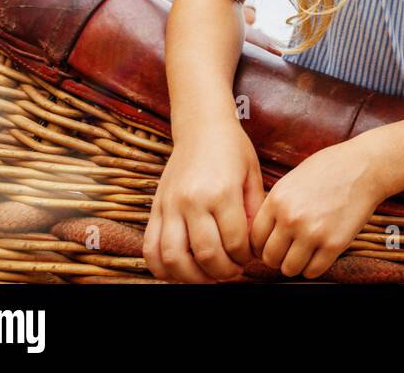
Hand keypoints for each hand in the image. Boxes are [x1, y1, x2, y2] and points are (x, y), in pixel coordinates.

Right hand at [144, 118, 264, 282]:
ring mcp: (170, 205)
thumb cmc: (232, 149)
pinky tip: (179, 271)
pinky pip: (150, 248)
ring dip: (192, 277)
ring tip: (208, 276)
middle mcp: (193, 200)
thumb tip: (253, 246)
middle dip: (223, 272)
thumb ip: (254, 212)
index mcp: (222, 192)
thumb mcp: (252, 176)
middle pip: (206, 254)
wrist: (201, 126)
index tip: (249, 257)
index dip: (245, 257)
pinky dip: (161, 268)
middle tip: (233, 271)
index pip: (235, 242)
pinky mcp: (155, 208)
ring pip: (173, 258)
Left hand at [250, 139, 386, 278]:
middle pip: (269, 257)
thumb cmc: (331, 168)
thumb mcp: (293, 179)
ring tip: (304, 254)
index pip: (254, 239)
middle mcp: (291, 218)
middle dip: (277, 257)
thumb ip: (277, 204)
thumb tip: (263, 233)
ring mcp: (312, 232)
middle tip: (288, 251)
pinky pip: (313, 271)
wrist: (366, 166)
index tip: (271, 245)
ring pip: (289, 268)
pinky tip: (319, 255)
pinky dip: (313, 268)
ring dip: (295, 265)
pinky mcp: (334, 244)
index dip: (261, 246)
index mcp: (277, 199)